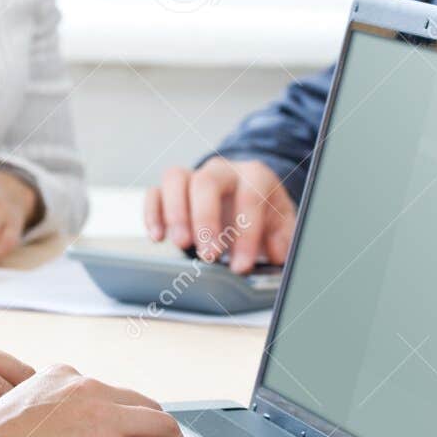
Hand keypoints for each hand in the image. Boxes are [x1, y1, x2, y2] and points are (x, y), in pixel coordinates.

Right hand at [0, 365, 204, 436]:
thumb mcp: (18, 413)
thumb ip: (49, 416)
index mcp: (62, 375)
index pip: (114, 392)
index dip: (133, 418)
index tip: (141, 435)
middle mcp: (85, 386)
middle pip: (146, 405)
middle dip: (161, 431)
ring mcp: (97, 415)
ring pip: (161, 426)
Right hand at [145, 157, 296, 272]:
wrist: (247, 198)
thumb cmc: (264, 213)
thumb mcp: (282, 224)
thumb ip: (284, 238)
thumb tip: (277, 253)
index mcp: (254, 176)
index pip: (249, 198)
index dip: (246, 235)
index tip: (242, 266)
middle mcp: (222, 171)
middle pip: (207, 182)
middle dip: (206, 220)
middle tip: (209, 254)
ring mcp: (194, 176)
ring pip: (175, 178)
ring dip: (175, 213)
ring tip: (181, 243)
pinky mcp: (172, 189)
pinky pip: (154, 192)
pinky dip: (152, 214)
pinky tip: (157, 237)